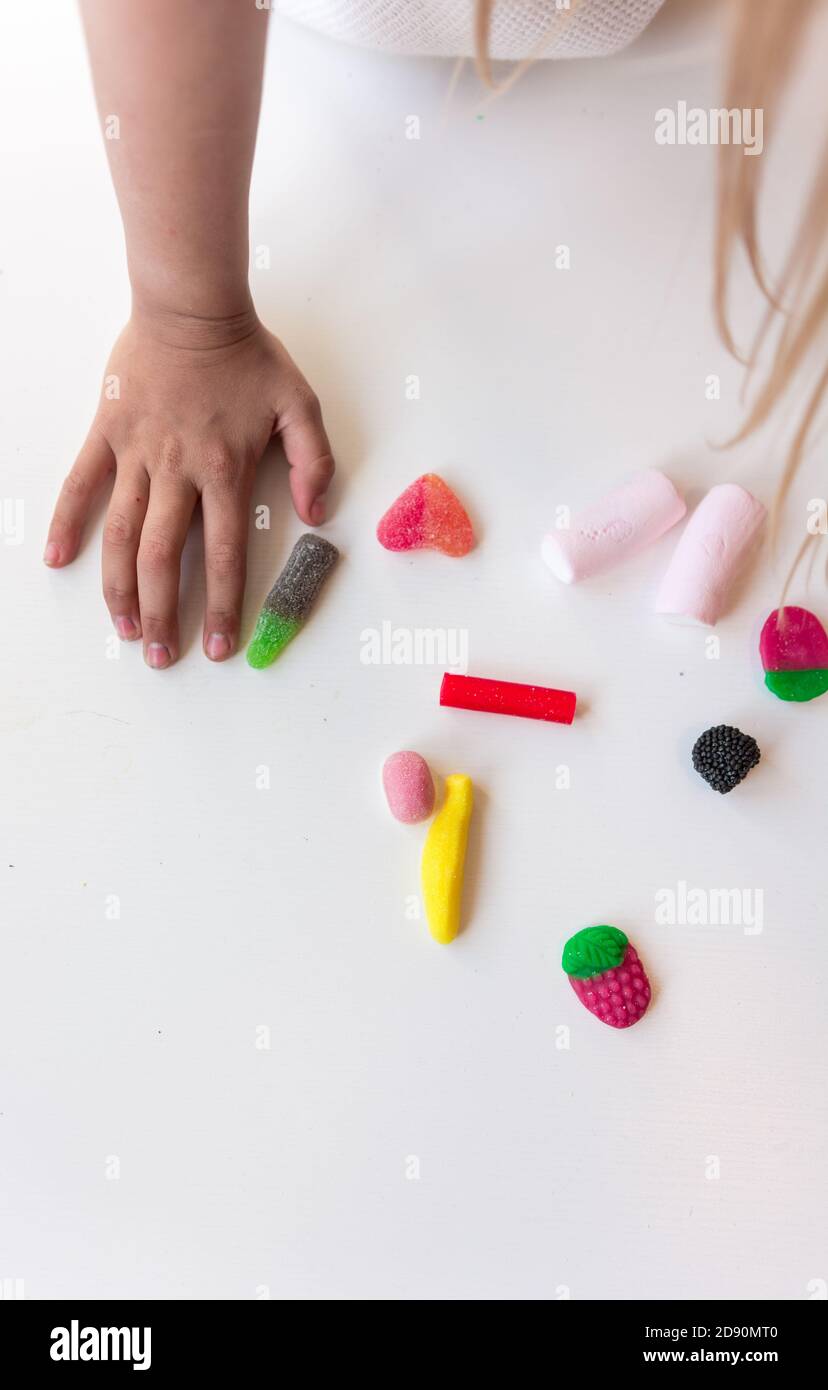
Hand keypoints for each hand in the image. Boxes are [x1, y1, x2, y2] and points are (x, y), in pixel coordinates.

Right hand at [44, 308, 334, 666]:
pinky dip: (68, 522)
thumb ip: (315, 463)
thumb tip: (314, 517)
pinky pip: (81, 484)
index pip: (224, 555)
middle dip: (165, 614)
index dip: (222, 606)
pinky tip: (59, 560)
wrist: (191, 307)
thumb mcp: (300, 405)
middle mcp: (178, 472)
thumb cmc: (248, 356)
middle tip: (163, 657)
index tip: (218, 647)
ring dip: (119, 588)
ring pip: (121, 534)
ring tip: (125, 629)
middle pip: (164, 558)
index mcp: (226, 471)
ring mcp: (137, 455)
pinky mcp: (107, 434)